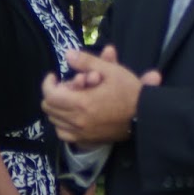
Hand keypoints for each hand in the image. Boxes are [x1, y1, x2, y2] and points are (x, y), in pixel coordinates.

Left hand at [42, 49, 161, 144]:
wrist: (145, 116)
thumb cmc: (129, 92)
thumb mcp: (111, 71)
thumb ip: (86, 61)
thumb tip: (68, 54)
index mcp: (81, 103)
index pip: (49, 95)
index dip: (48, 83)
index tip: (54, 76)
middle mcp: (78, 121)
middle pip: (49, 108)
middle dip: (53, 94)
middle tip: (65, 86)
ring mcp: (81, 133)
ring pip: (54, 121)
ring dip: (57, 109)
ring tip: (69, 99)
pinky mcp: (87, 140)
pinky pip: (64, 134)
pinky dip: (63, 124)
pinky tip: (71, 115)